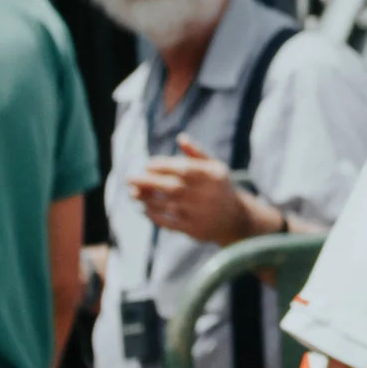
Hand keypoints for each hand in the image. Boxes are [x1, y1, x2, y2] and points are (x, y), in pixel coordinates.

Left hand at [130, 137, 272, 246]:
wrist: (237, 219)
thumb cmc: (220, 188)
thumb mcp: (216, 168)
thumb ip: (197, 153)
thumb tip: (180, 137)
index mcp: (211, 176)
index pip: (182, 168)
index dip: (162, 166)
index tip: (147, 165)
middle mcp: (206, 195)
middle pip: (172, 187)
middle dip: (148, 182)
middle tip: (129, 178)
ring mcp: (200, 213)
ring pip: (168, 205)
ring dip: (147, 199)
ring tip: (133, 193)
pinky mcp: (194, 230)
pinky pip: (170, 223)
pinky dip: (155, 217)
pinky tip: (144, 209)